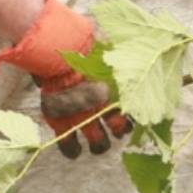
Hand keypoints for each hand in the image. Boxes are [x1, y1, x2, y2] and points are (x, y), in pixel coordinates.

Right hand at [0, 0, 131, 158]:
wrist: (54, 46)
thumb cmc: (84, 40)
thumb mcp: (111, 46)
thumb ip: (122, 56)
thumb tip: (138, 53)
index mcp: (119, 90)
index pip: (135, 111)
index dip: (135, 113)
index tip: (131, 112)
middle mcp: (103, 107)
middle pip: (120, 131)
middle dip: (120, 131)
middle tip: (117, 128)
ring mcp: (82, 116)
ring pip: (98, 144)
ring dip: (100, 145)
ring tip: (98, 143)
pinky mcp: (61, 121)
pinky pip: (69, 146)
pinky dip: (73, 151)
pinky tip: (76, 152)